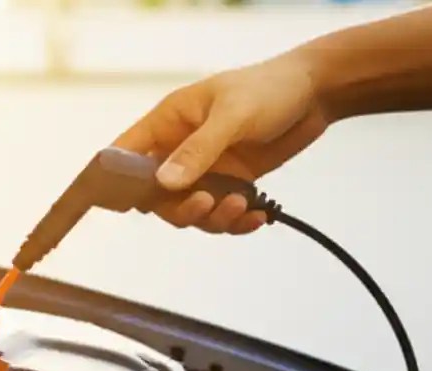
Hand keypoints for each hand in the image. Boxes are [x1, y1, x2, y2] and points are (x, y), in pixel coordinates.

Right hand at [114, 51, 331, 233]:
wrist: (316, 92)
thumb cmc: (270, 88)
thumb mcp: (232, 115)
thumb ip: (198, 150)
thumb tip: (164, 183)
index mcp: (168, 122)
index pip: (125, 154)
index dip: (116, 181)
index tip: (124, 204)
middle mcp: (179, 148)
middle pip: (157, 195)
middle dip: (179, 208)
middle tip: (207, 204)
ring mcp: (206, 169)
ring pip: (189, 210)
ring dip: (213, 218)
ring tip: (242, 205)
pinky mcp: (231, 183)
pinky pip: (221, 214)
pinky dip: (236, 221)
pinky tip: (257, 216)